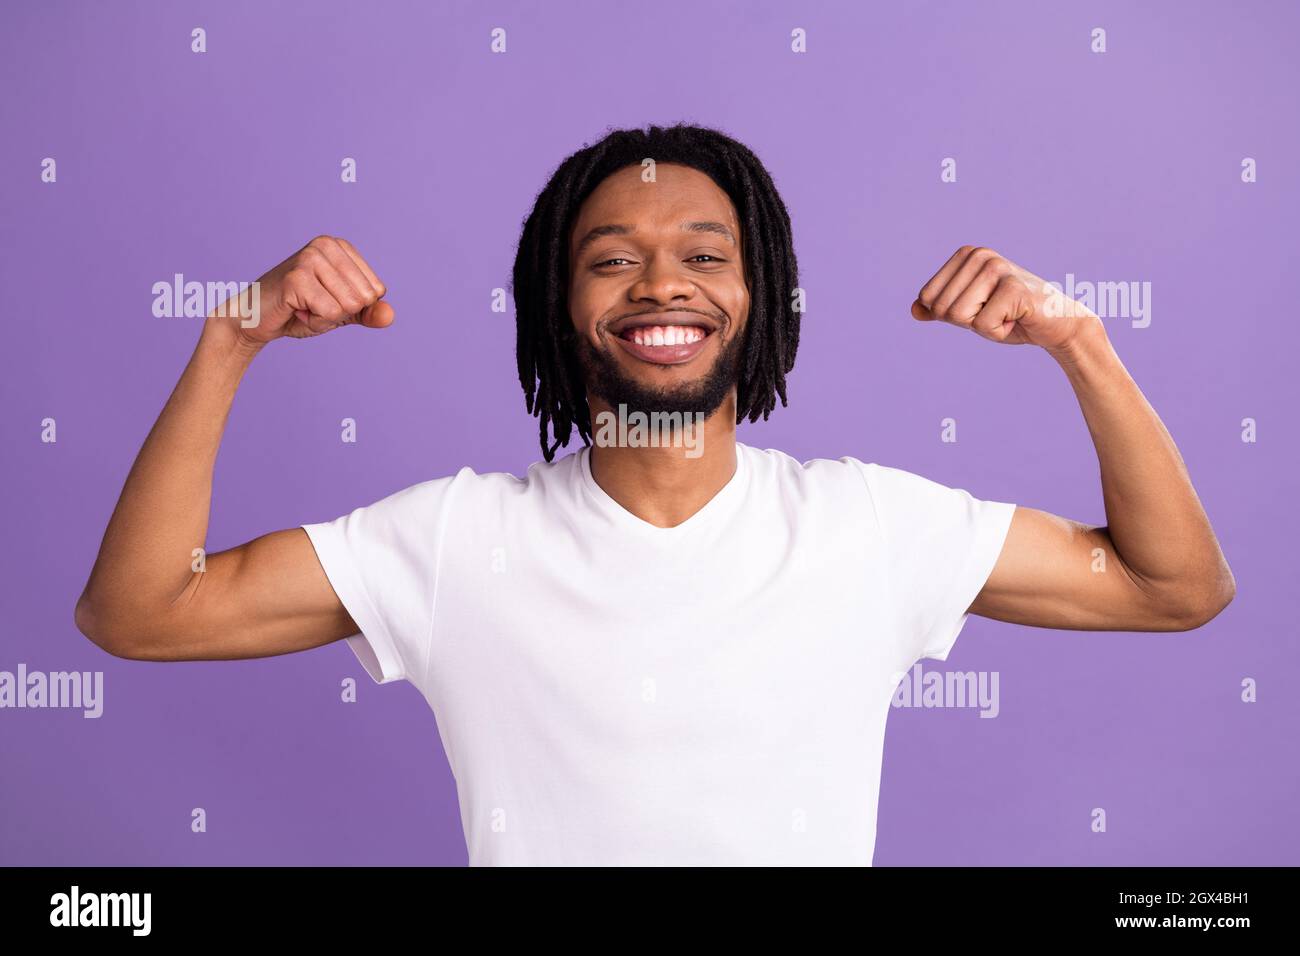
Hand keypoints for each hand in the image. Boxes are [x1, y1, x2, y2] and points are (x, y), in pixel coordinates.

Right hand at [212, 235, 392, 349]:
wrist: (253, 319)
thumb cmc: (299, 311)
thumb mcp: (342, 312)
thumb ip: (369, 313)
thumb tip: (390, 315)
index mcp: (341, 247)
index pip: (376, 291)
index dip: (353, 307)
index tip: (325, 300)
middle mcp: (326, 245)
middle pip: (364, 298)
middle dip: (340, 313)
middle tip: (312, 305)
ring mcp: (310, 258)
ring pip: (348, 306)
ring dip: (325, 318)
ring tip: (302, 306)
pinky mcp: (296, 278)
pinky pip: (329, 313)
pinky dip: (313, 322)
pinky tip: (294, 310)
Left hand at [911, 246, 1099, 351]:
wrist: (1055, 323)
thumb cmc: (1010, 316)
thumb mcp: (969, 312)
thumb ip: (939, 308)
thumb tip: (914, 309)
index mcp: (966, 255)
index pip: (928, 298)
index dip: (952, 314)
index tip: (981, 307)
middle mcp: (980, 255)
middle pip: (942, 308)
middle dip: (967, 321)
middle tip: (996, 312)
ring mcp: (997, 268)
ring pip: (959, 316)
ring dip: (983, 327)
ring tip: (1006, 314)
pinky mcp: (1013, 288)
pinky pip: (982, 326)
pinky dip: (999, 332)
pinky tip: (1017, 319)